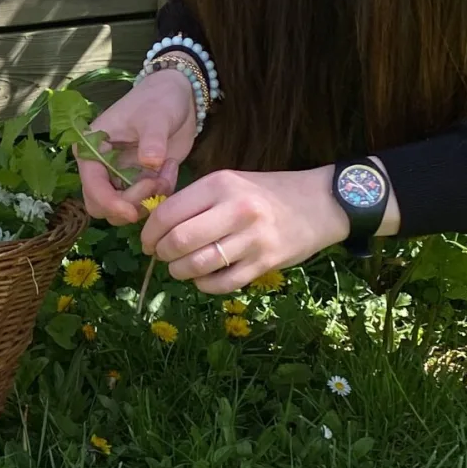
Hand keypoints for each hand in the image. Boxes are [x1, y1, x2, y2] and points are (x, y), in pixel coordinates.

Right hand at [75, 71, 196, 223]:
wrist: (178, 97)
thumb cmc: (159, 99)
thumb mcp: (156, 115)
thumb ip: (152, 139)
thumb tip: (150, 162)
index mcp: (92, 149)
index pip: (92, 187)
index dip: (110, 203)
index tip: (133, 211)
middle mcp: (101, 167)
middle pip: (102, 206)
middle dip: (128, 204)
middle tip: (154, 184)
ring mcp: (120, 176)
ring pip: (124, 209)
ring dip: (147, 200)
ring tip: (166, 172)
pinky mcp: (139, 182)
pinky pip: (145, 202)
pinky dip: (161, 194)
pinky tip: (171, 168)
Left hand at [139, 165, 352, 290]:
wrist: (319, 203)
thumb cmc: (266, 193)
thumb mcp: (231, 182)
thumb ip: (196, 200)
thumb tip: (154, 226)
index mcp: (220, 184)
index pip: (168, 213)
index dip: (149, 233)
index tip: (147, 242)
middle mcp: (236, 209)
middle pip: (178, 241)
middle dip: (161, 254)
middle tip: (161, 256)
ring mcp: (252, 238)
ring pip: (197, 265)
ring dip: (180, 272)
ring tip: (180, 268)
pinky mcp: (265, 262)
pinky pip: (222, 284)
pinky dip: (204, 285)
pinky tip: (203, 279)